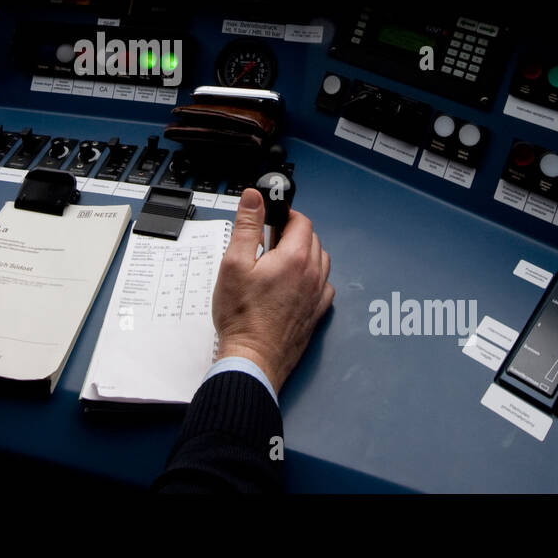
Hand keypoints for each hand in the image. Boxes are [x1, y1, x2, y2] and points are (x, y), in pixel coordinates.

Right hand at [212, 188, 333, 393]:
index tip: (270, 220)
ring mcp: (318, 295)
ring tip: (278, 262)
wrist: (253, 358)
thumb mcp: (234, 263)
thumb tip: (254, 198)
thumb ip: (247, 225)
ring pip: (321, 261)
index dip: (284, 215)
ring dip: (304, 254)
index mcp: (295, 257)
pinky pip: (324, 285)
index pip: (301, 220)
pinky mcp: (317, 313)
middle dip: (291, 233)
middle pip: (312, 238)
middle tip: (267, 242)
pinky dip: (312, 278)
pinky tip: (293, 284)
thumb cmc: (242, 317)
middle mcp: (313, 274)